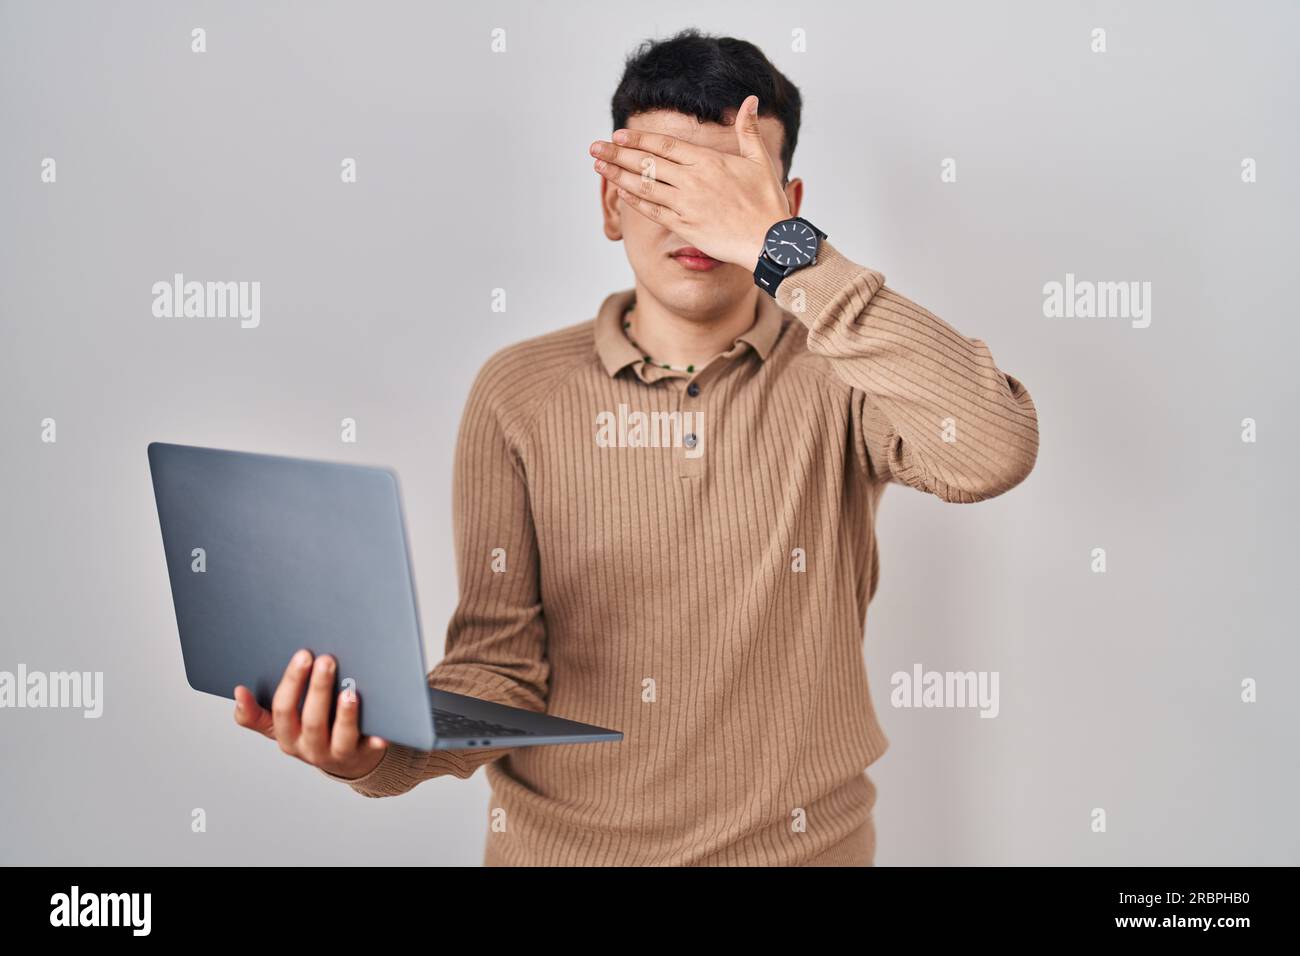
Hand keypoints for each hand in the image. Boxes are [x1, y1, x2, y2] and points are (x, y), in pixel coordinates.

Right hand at [234, 649, 388, 780]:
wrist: (345, 759)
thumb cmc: (310, 730)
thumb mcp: (281, 724)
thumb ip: (256, 713)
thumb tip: (238, 692)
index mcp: (287, 736)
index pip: (283, 710)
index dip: (291, 683)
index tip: (301, 655)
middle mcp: (310, 748)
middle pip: (312, 720)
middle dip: (318, 688)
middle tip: (327, 659)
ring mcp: (337, 753)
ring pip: (340, 736)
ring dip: (345, 714)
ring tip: (350, 691)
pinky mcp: (364, 755)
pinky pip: (370, 748)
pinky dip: (376, 740)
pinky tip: (382, 729)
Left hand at [590, 94, 791, 266]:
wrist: (769, 242)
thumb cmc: (767, 203)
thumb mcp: (760, 161)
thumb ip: (748, 130)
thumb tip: (750, 100)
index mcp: (708, 162)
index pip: (665, 146)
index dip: (638, 139)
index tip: (617, 135)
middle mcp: (692, 181)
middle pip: (647, 163)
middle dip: (617, 154)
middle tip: (594, 147)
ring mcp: (686, 205)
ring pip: (644, 186)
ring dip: (618, 175)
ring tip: (598, 166)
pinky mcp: (685, 226)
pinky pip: (653, 211)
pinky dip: (634, 200)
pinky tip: (619, 192)